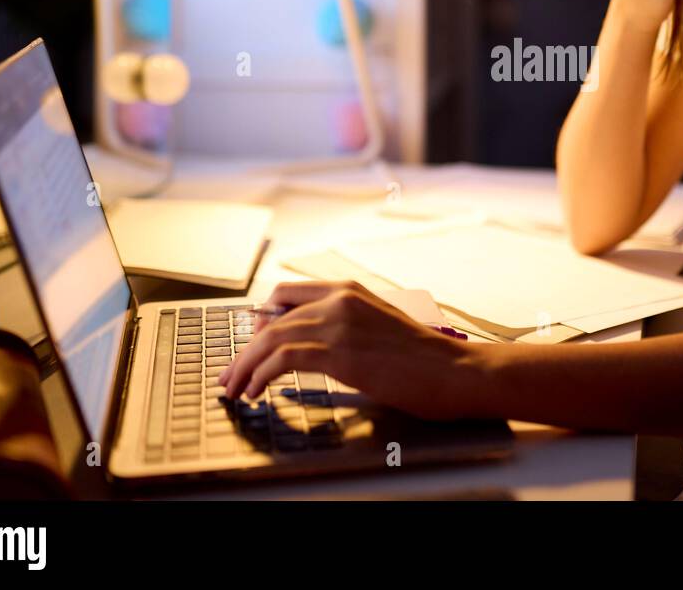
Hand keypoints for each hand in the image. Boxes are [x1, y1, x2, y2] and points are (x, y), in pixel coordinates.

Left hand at [218, 280, 489, 421]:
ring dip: (245, 366)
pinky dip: (261, 375)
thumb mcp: (378, 328)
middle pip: (272, 319)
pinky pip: (283, 359)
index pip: (286, 293)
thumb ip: (344, 329)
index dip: (260, 318)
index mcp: (349, 290)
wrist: (452, 370)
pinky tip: (257, 391)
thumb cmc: (423, 357)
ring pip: (271, 338)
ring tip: (235, 389)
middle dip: (244, 350)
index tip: (250, 343)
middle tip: (230, 375)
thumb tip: (310, 348)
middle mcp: (339, 300)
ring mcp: (338, 323)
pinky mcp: (339, 352)